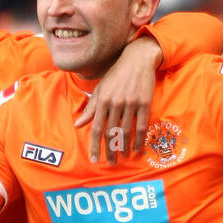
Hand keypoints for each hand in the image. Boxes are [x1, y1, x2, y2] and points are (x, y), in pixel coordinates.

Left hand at [74, 35, 158, 162]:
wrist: (138, 59)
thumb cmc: (116, 75)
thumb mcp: (101, 89)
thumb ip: (91, 108)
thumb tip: (78, 124)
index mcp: (102, 100)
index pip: (96, 128)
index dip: (95, 146)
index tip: (94, 160)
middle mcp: (115, 103)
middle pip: (111, 133)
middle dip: (110, 151)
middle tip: (111, 163)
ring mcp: (130, 103)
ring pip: (126, 131)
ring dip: (125, 147)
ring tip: (124, 157)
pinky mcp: (144, 103)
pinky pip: (141, 126)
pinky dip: (139, 139)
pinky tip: (137, 149)